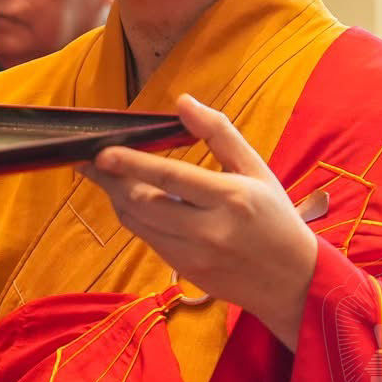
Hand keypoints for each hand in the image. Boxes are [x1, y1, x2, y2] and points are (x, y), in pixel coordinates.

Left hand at [81, 94, 317, 348]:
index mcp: (231, 198)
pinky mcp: (186, 271)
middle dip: (111, 180)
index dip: (132, 164)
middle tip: (88, 159)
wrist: (292, 280)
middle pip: (144, 203)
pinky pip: (148, 239)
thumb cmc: (275, 216)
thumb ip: (218, 132)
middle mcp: (209, 230)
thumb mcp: (256, 168)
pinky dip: (134, 217)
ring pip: (138, 224)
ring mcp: (194, 256)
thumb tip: (182, 102)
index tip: (102, 151)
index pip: (171, 178)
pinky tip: (129, 198)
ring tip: (103, 175)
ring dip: (116, 198)